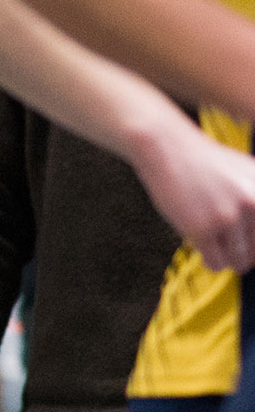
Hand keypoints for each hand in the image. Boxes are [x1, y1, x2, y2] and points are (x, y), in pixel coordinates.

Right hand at [132, 122, 254, 271]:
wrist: (166, 147)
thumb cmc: (203, 161)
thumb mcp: (246, 174)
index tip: (248, 244)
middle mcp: (254, 202)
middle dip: (246, 254)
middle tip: (233, 248)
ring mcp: (228, 215)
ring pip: (240, 260)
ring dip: (229, 259)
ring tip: (218, 249)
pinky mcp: (202, 228)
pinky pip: (217, 261)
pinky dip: (213, 263)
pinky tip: (207, 253)